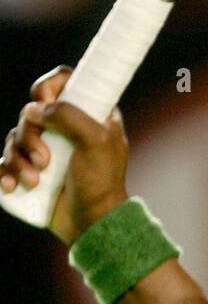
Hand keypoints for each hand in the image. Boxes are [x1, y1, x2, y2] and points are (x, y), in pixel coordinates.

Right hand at [1, 66, 129, 246]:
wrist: (92, 222)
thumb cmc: (102, 182)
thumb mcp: (97, 142)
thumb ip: (70, 116)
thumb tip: (36, 107)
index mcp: (90, 113)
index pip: (65, 81)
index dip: (49, 85)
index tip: (43, 98)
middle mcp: (67, 127)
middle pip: (31, 111)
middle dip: (30, 136)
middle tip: (44, 160)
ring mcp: (48, 148)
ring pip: (16, 137)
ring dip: (18, 159)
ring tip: (34, 181)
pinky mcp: (32, 169)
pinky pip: (6, 160)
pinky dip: (4, 172)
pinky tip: (11, 185)